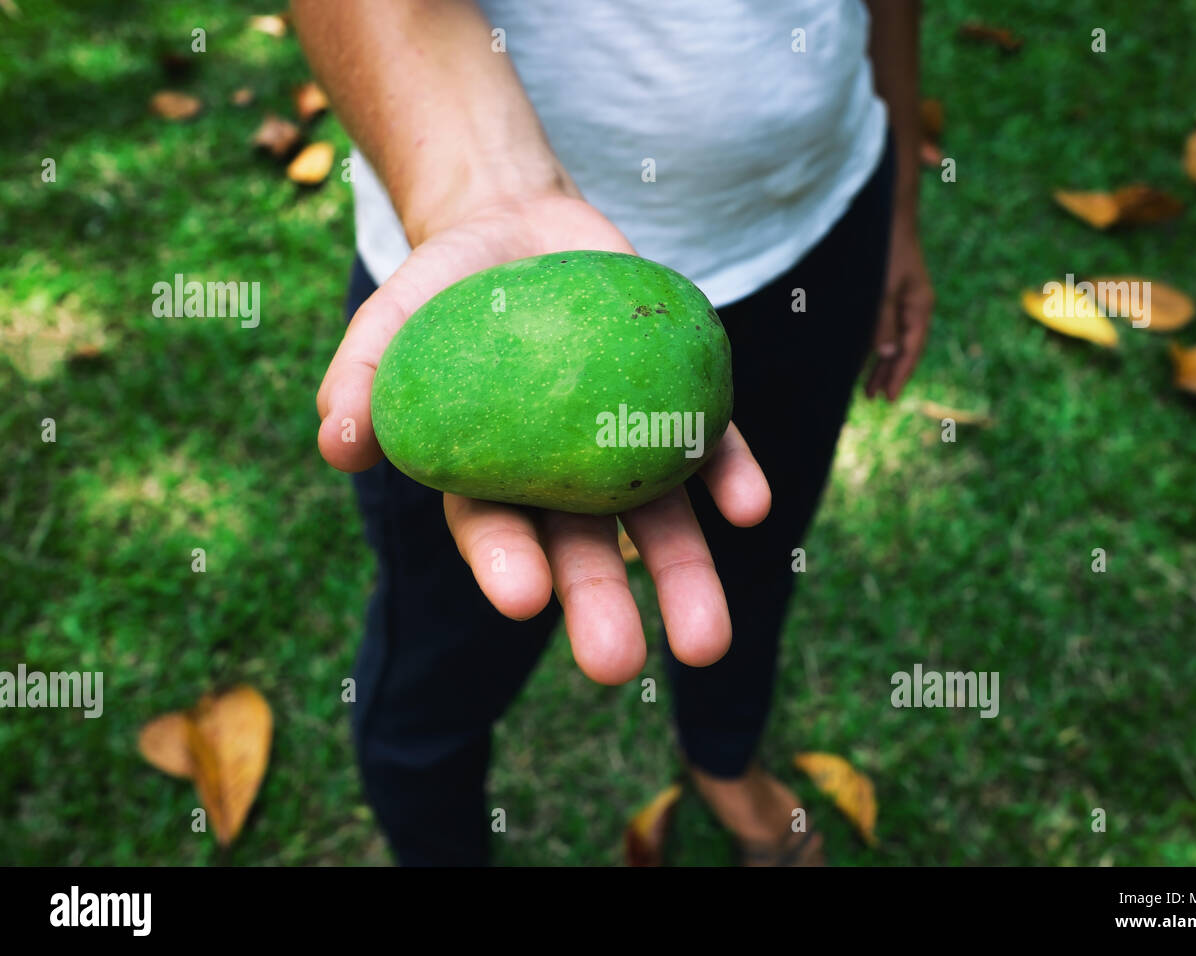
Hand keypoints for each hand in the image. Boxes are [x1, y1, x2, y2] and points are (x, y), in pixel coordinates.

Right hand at [316, 193, 770, 684]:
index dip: (505, 564)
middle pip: (583, 550)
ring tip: (704, 644)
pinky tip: (750, 508)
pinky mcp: (675, 401)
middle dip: (599, 606)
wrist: (525, 233)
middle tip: (616, 666)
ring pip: (658, 520)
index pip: (494, 529)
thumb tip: (338, 445)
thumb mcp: (395, 317)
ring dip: (684, 579)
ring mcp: (623, 445)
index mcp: (489, 474)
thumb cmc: (446, 288)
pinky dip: (730, 478)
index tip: (523, 598)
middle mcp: (562, 478)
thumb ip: (363, 375)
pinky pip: (709, 445)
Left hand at [864, 217, 933, 400]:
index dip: (899, 375)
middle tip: (873, 398)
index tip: (888, 398)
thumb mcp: (883, 288)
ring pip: (893, 339)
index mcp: (920, 307)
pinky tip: (866, 355)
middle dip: (888, 373)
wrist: (888, 214)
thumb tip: (886, 353)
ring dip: (881, 362)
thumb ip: (883, 321)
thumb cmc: (888, 248)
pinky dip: (876, 343)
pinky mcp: (890, 292)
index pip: (911, 350)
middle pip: (903, 349)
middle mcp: (914, 306)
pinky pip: (885, 326)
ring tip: (869, 386)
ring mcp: (903, 299)